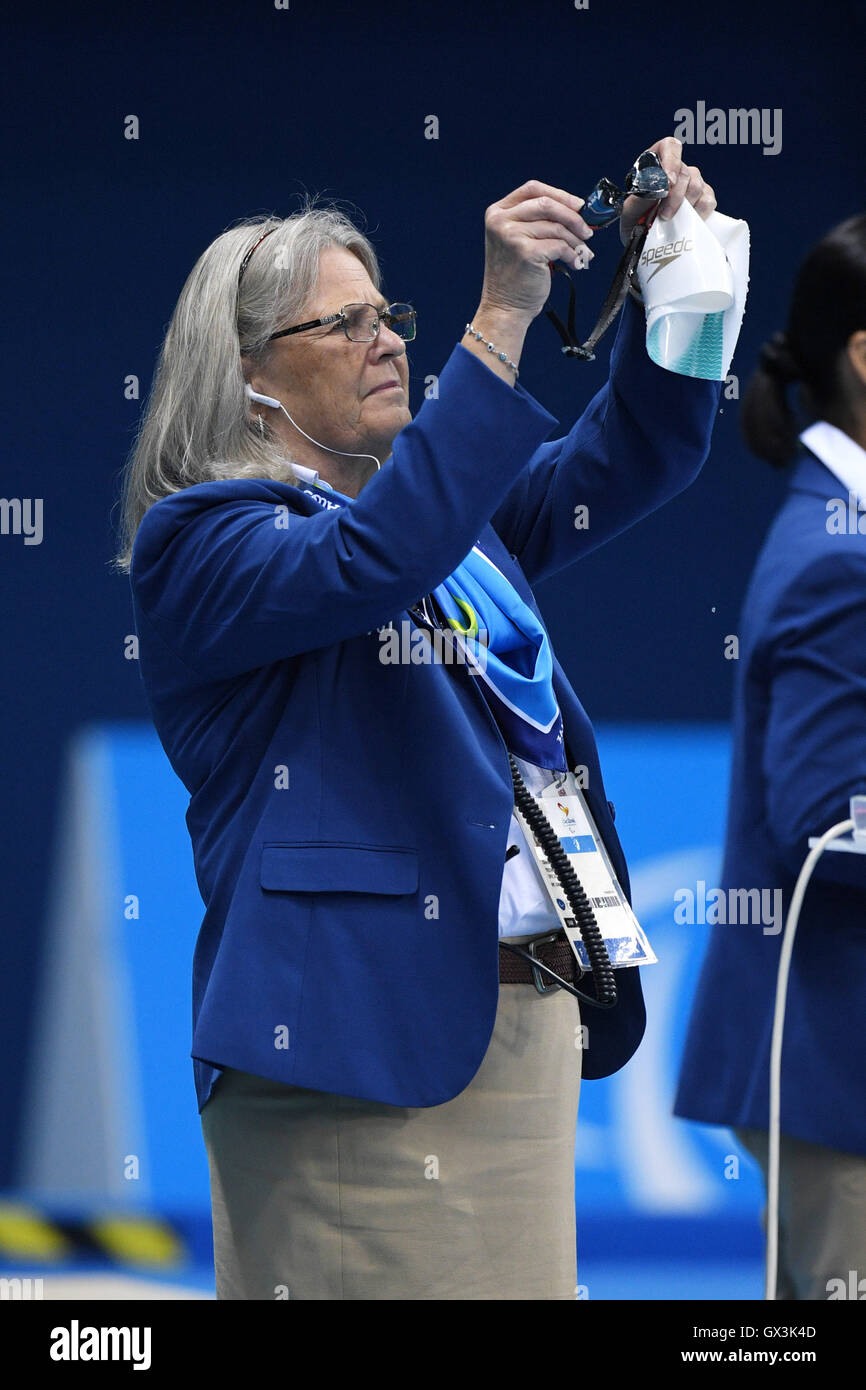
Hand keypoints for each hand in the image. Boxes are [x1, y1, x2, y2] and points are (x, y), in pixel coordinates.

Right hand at [477, 180, 596, 323]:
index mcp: (498, 213)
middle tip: (587, 231)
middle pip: (547, 203)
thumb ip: (537, 221)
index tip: (579, 205)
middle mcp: (501, 221)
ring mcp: (512, 236)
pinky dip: (572, 255)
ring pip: (557, 226)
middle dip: (573, 216)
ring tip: (582, 252)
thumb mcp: (518, 240)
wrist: (505, 308)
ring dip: (575, 241)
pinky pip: (560, 245)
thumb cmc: (516, 276)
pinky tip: (574, 264)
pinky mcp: (526, 252)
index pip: (533, 189)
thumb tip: (577, 211)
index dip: (560, 195)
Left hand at [619, 137, 716, 244]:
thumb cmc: (634, 221)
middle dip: (675, 196)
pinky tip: (687, 222)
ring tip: (671, 220)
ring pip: (697, 186)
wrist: (642, 240)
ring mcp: (692, 182)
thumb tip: (657, 187)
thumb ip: (641, 196)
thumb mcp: (630, 210)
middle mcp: (676, 169)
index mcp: (656, 162)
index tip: (668, 182)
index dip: (671, 160)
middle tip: (664, 214)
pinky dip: (699, 213)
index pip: (669, 147)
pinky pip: (708, 201)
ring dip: (685, 206)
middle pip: (684, 172)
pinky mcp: (703, 198)